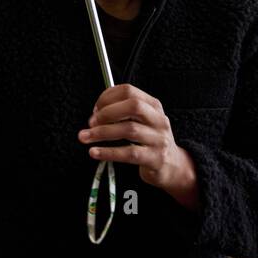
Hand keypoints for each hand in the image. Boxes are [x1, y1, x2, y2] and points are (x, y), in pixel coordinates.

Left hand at [78, 83, 198, 210]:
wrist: (172, 166)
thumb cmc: (151, 141)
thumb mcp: (144, 121)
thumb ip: (124, 112)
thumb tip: (96, 112)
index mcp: (154, 106)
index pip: (129, 91)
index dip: (108, 97)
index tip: (95, 108)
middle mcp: (158, 120)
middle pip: (133, 106)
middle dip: (107, 112)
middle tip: (91, 122)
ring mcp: (159, 139)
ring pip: (129, 130)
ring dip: (102, 133)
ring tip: (86, 137)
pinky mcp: (155, 158)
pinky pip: (129, 153)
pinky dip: (109, 152)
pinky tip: (95, 152)